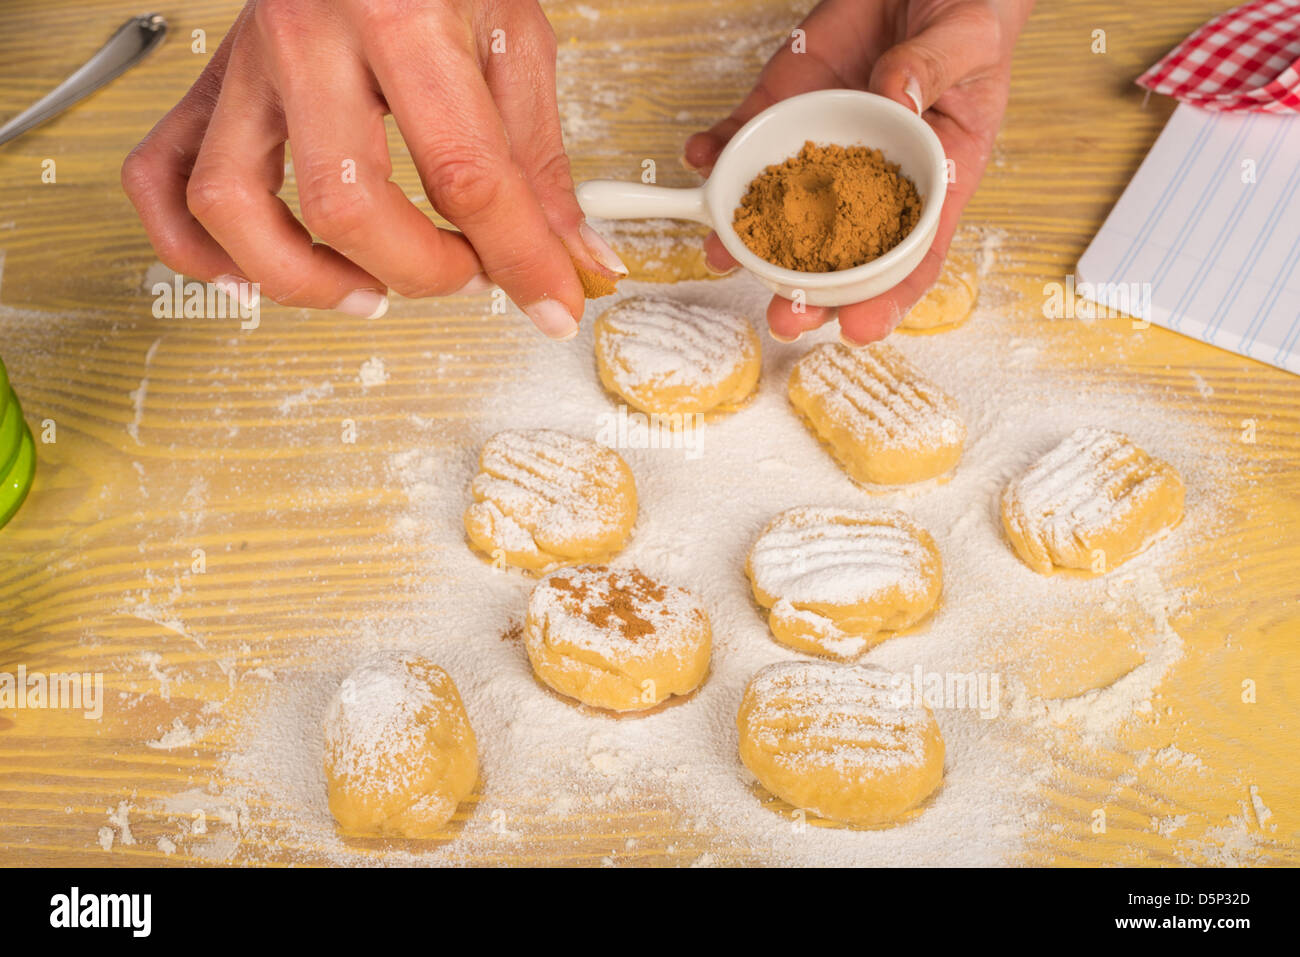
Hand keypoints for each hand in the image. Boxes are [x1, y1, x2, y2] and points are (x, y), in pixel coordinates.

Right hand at [121, 0, 626, 337]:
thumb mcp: (514, 38)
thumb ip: (540, 160)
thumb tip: (573, 256)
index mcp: (403, 17)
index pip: (465, 173)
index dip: (520, 258)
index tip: (554, 303)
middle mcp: (310, 37)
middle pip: (345, 204)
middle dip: (421, 270)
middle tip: (468, 271)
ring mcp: (248, 63)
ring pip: (232, 203)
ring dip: (303, 277)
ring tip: (366, 292)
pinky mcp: (216, 83)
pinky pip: (162, 174)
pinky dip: (195, 246)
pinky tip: (256, 272)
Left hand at [684, 0, 1032, 343]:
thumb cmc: (966, 15)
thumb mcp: (966, 39)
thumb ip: (934, 70)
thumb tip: (895, 100)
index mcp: (932, 176)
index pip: (914, 253)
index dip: (889, 297)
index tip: (860, 329)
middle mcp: (869, 178)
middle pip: (838, 252)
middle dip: (807, 291)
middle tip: (784, 316)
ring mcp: (820, 149)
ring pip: (779, 209)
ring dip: (746, 238)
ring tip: (720, 254)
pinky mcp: (783, 111)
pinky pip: (744, 141)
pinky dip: (716, 155)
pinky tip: (700, 162)